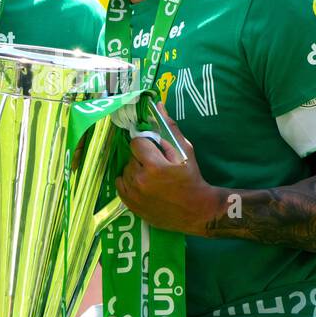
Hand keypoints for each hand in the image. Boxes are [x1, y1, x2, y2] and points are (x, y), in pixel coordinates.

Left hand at [115, 102, 220, 235]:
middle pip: (130, 157)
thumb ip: (169, 128)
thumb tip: (158, 105)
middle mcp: (141, 180)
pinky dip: (128, 181)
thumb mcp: (185, 150)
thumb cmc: (192, 178)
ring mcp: (134, 195)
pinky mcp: (131, 205)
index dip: (146, 144)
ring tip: (151, 176)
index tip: (155, 150)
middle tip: (156, 164)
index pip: (136, 142)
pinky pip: (120, 184)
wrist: (196, 210)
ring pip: (124, 170)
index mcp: (154, 166)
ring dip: (134, 169)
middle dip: (141, 157)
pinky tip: (142, 184)